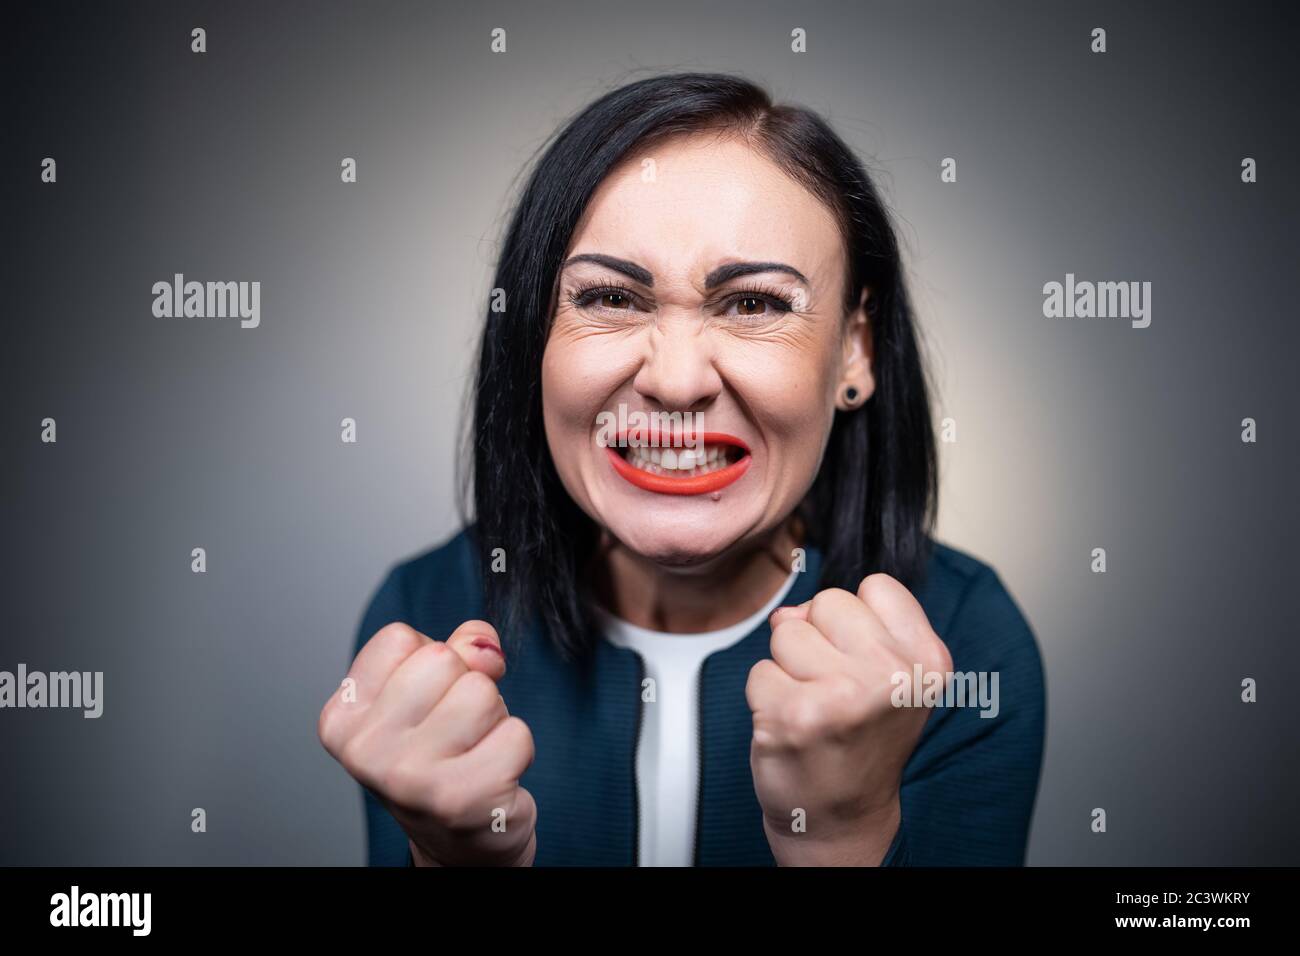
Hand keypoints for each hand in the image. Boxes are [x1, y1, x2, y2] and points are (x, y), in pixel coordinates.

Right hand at [318, 620, 536, 865]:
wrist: (459, 840)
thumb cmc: (442, 757)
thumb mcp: (436, 691)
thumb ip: (459, 648)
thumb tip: (484, 647)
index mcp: (343, 718)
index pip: (398, 637)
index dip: (429, 661)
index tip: (425, 704)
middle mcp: (365, 751)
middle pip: (442, 659)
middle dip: (466, 684)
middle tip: (456, 731)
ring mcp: (409, 779)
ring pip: (482, 692)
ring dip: (495, 717)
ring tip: (474, 751)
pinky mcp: (461, 800)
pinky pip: (516, 733)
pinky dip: (517, 749)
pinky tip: (494, 776)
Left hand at [746, 574, 952, 864]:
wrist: (842, 818)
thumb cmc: (861, 740)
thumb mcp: (886, 676)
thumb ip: (852, 626)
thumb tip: (791, 611)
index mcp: (927, 660)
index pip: (877, 586)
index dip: (856, 619)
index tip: (861, 660)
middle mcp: (894, 676)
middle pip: (827, 601)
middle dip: (817, 637)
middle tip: (832, 687)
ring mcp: (845, 696)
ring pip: (785, 631)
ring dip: (787, 667)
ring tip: (811, 705)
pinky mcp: (797, 716)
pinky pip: (758, 671)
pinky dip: (765, 696)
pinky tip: (791, 725)